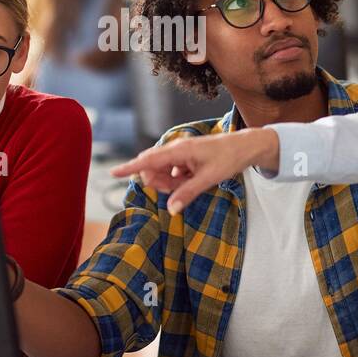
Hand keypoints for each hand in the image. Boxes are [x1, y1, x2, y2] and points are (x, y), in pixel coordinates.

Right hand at [110, 127, 278, 214]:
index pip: (148, 160)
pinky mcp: (184, 158)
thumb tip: (171, 210)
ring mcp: (179, 153)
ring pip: (162, 172)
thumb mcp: (208, 179)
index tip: (113, 172)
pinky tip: (192, 179)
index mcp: (179, 150)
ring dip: (170, 183)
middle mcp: (175, 149)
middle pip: (153, 169)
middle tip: (183, 187)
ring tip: (192, 182)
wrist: (245, 147)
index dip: (130, 167)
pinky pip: (171, 171)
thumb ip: (188, 193)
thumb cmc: (228, 158)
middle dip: (160, 183)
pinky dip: (177, 180)